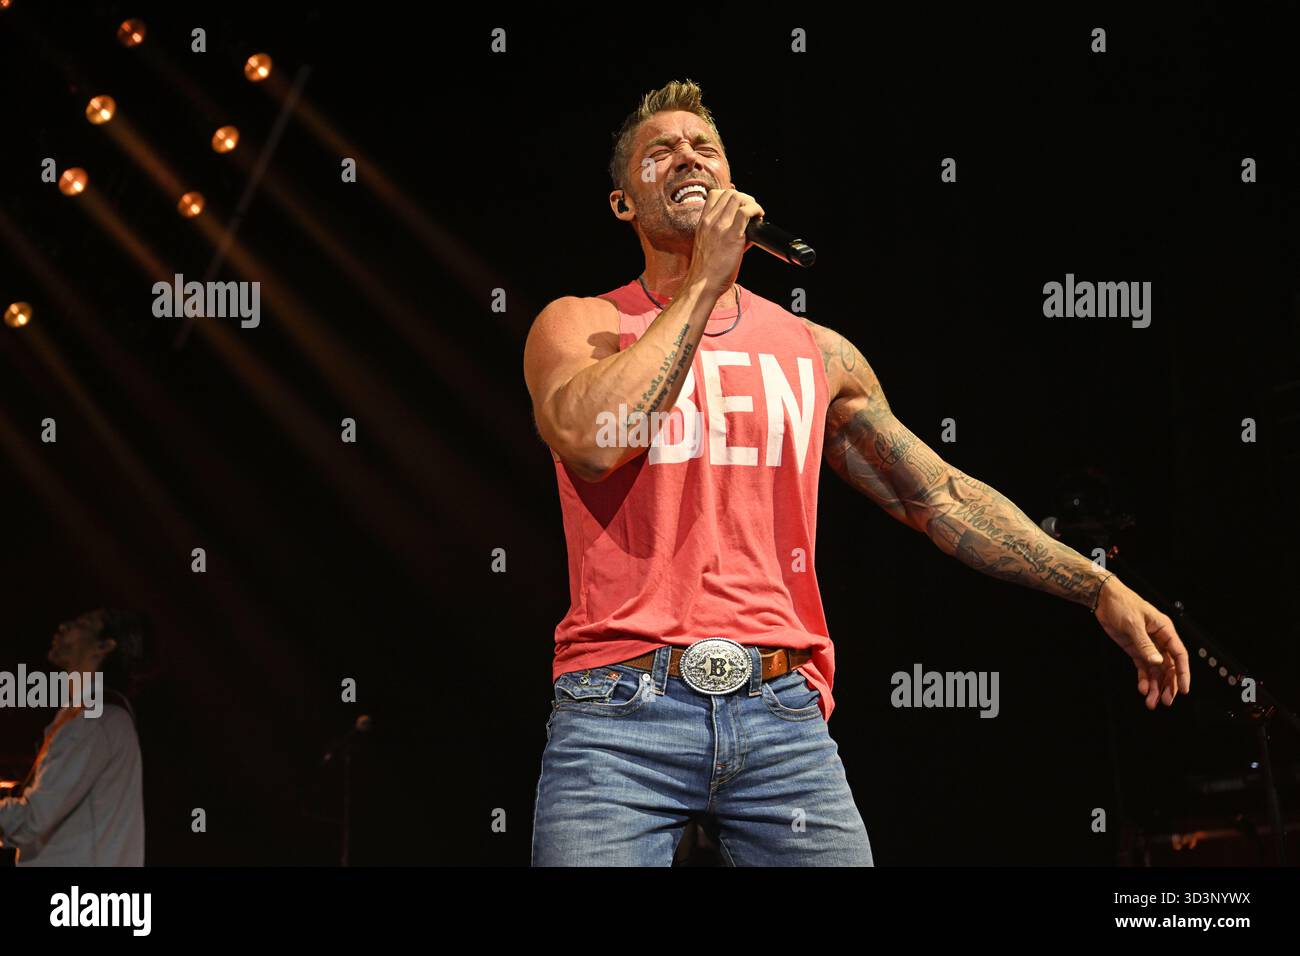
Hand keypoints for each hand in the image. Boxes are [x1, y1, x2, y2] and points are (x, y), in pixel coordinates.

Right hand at [685, 187, 764, 294]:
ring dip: (751, 203)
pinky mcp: (733, 236)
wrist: (702, 284)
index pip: (715, 194)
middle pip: (729, 193)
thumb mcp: (708, 245)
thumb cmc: (705, 271)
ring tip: (756, 214)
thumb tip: (745, 232)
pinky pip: (746, 212)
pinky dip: (756, 210)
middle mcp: (710, 221)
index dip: (731, 196)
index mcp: (703, 222)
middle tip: (751, 211)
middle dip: (744, 198)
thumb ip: (723, 234)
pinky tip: (759, 218)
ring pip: (737, 198)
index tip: (739, 206)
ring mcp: (720, 227)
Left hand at [1094, 574, 1190, 708]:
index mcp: (1165, 630)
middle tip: (1165, 701)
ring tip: (1151, 702)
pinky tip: (1142, 689)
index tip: (1184, 690)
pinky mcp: (1135, 650)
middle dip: (1168, 685)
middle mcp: (1159, 640)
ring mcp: (1147, 646)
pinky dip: (1143, 679)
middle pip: (1169, 667)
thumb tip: (1158, 663)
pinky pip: (1143, 668)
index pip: (1179, 655)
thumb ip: (1145, 645)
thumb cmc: (1122, 605)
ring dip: (1155, 686)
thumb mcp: (1133, 624)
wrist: (1104, 599)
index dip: (1183, 673)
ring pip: (1156, 670)